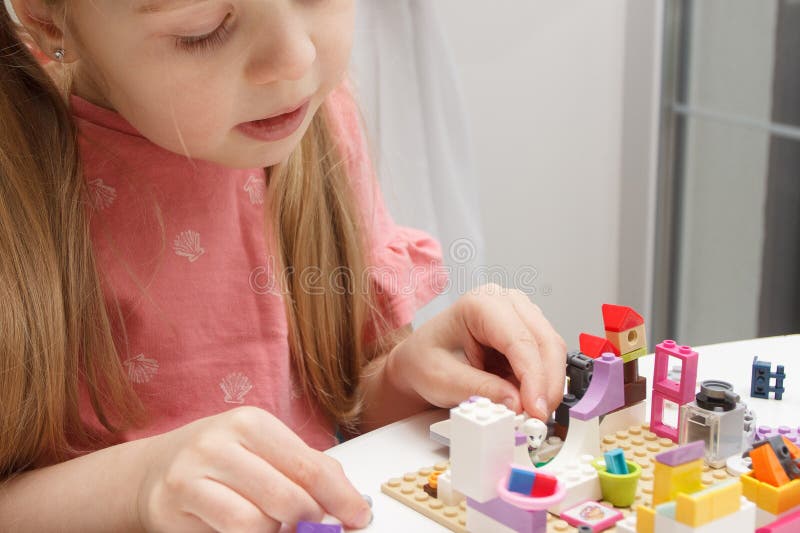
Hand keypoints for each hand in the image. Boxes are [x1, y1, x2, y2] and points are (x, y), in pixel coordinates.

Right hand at [136, 406, 371, 532]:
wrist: (152, 470)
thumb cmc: (219, 460)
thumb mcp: (263, 451)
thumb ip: (304, 470)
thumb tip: (350, 502)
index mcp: (251, 422)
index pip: (310, 466)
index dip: (340, 498)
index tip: (359, 517)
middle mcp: (220, 442)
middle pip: (289, 497)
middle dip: (312, 522)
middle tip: (321, 530)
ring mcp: (192, 473)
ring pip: (258, 523)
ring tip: (279, 528)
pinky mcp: (174, 504)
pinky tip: (255, 532)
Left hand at [386, 284, 565, 418]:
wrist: (420, 360)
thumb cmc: (425, 360)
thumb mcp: (444, 380)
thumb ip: (482, 390)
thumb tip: (517, 403)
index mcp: (480, 304)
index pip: (520, 340)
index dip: (534, 378)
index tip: (535, 410)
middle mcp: (506, 302)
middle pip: (546, 342)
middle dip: (547, 385)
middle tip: (537, 418)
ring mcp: (521, 315)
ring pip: (552, 351)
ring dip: (546, 385)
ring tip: (527, 412)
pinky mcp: (527, 333)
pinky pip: (546, 359)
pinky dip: (541, 383)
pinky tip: (525, 399)